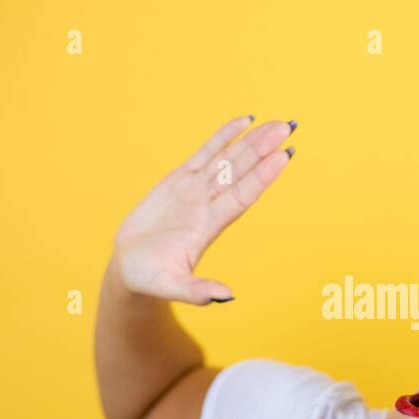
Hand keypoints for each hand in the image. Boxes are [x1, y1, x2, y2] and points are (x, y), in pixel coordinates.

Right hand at [113, 114, 296, 303]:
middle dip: (263, 149)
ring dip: (252, 141)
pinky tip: (244, 121)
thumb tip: (228, 297)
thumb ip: (197, 291)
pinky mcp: (179, 180)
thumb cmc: (149, 279)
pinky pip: (205, 153)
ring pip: (228, 160)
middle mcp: (208, 205)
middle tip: (288, 127)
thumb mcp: (171, 286)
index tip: (283, 156)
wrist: (130, 269)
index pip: (242, 195)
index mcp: (209, 226)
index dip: (262, 176)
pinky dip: (223, 137)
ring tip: (277, 124)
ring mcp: (195, 190)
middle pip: (241, 171)